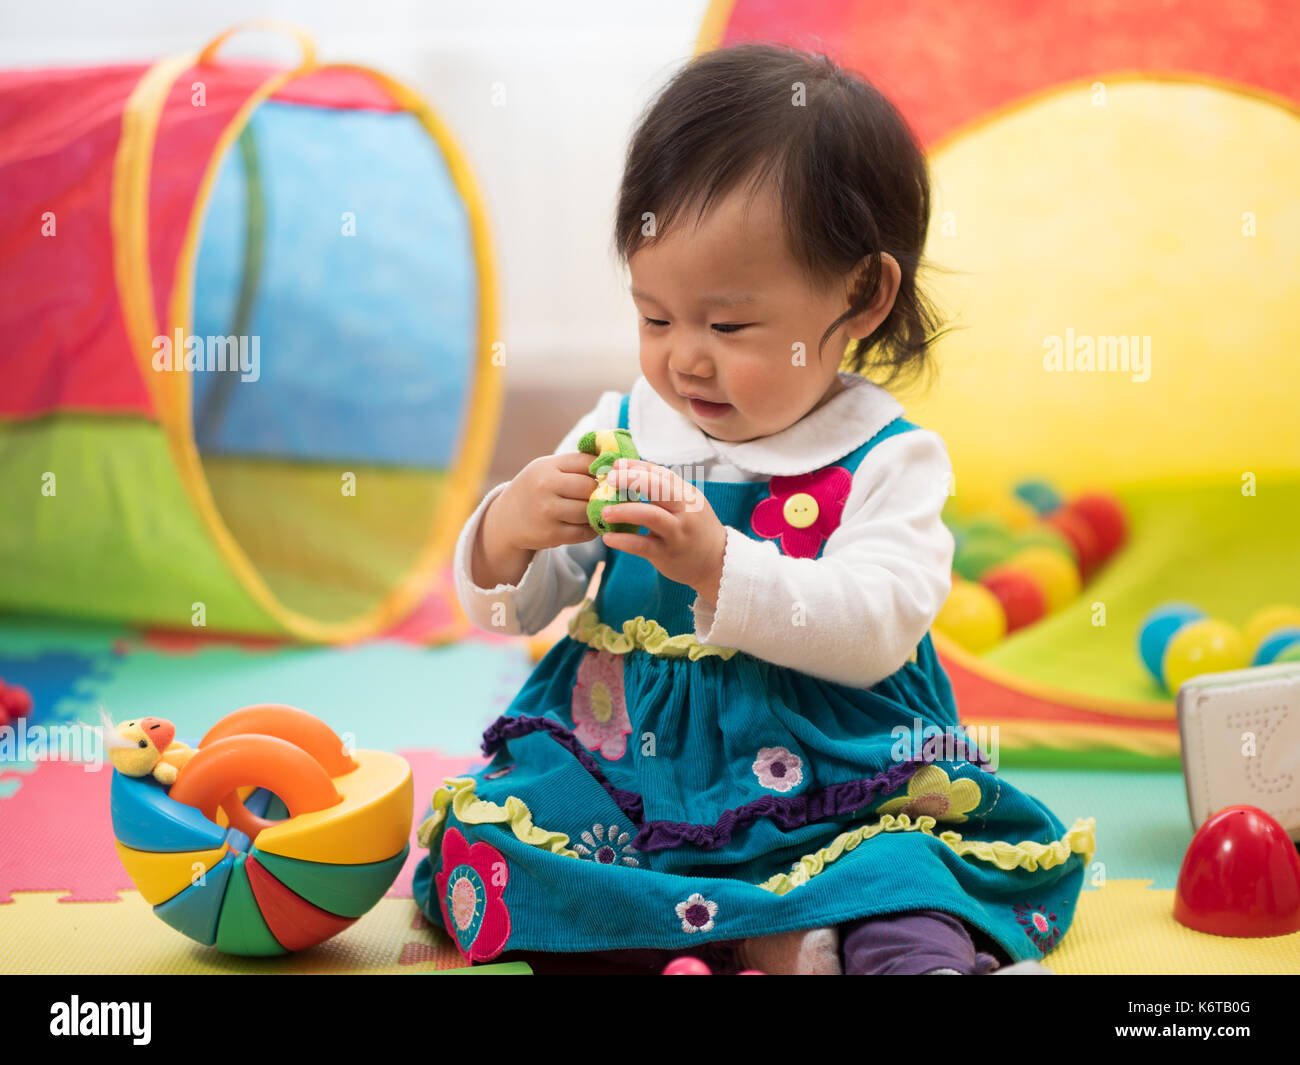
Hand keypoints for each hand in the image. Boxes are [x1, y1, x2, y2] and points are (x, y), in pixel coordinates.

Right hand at [472, 452, 597, 587]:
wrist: (505, 520)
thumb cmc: (535, 490)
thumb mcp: (548, 469)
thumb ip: (576, 464)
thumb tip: (616, 461)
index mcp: (547, 466)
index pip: (588, 462)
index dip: (604, 470)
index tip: (610, 477)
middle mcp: (545, 486)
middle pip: (590, 488)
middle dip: (601, 493)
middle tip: (605, 496)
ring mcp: (547, 511)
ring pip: (589, 511)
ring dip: (597, 513)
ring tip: (598, 511)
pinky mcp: (550, 534)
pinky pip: (584, 532)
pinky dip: (592, 529)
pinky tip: (589, 525)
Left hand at [600, 459, 726, 606]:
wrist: (717, 561)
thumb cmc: (695, 528)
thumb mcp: (688, 504)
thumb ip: (666, 491)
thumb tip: (631, 472)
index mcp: (688, 495)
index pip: (662, 474)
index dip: (638, 467)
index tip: (616, 465)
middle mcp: (685, 511)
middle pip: (659, 487)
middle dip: (632, 480)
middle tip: (609, 480)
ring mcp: (677, 533)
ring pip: (650, 515)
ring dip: (624, 511)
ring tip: (604, 512)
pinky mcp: (667, 554)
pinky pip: (642, 545)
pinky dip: (623, 541)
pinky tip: (608, 537)